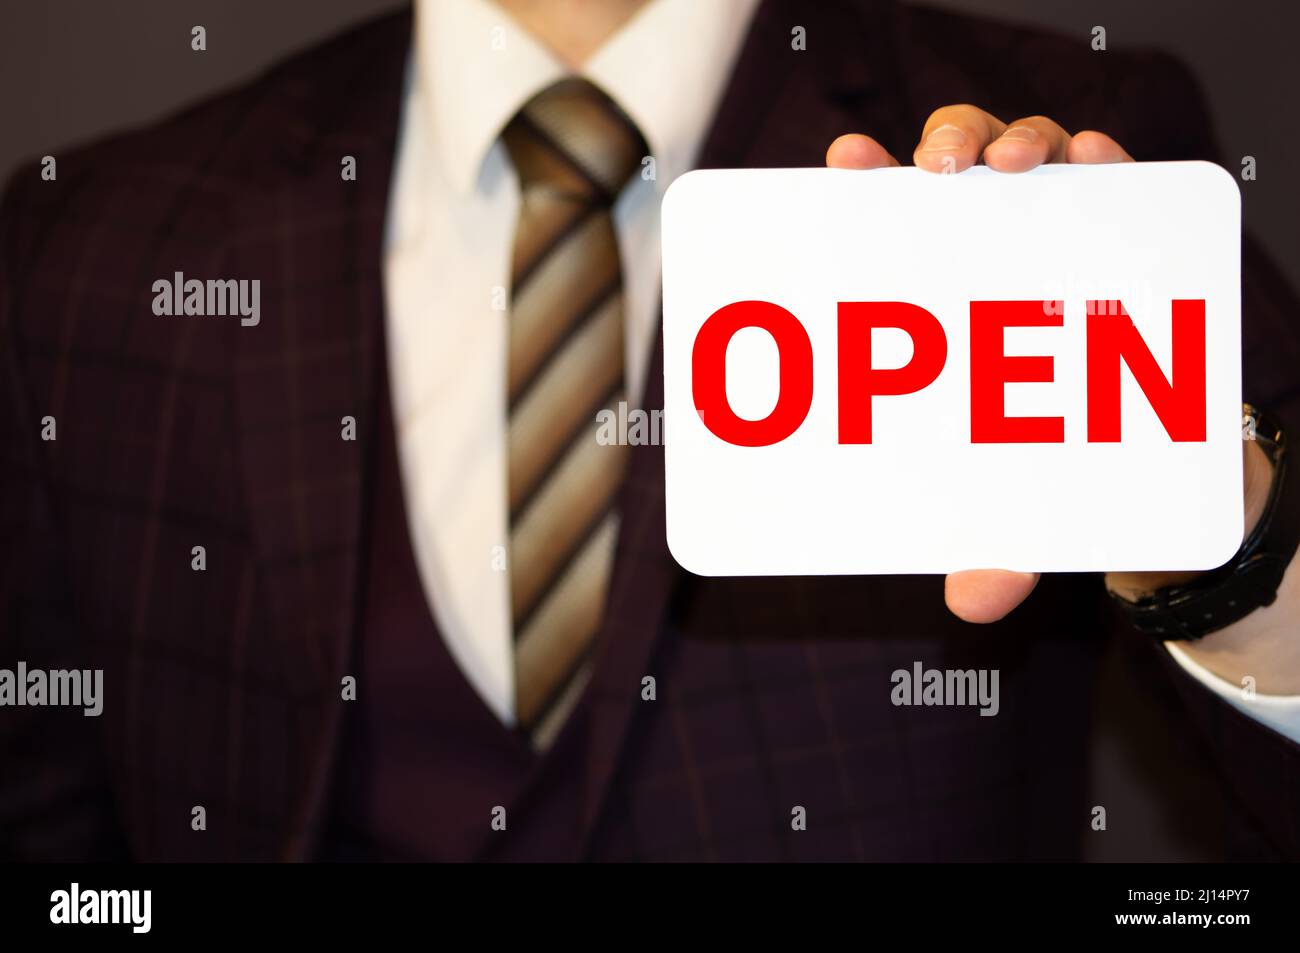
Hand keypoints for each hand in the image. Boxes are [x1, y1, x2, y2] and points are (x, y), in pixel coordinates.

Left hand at [824, 105, 1264, 623]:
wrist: (1152, 460)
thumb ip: (992, 543)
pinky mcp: (1126, 233)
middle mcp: (984, 251)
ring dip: (1015, 141)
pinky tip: (1097, 161)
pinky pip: (1115, 179)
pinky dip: (1103, 158)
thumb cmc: (1048, 465)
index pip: (887, 222)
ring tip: (1012, 167)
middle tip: (932, 172)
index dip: (862, 181)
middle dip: (940, 146)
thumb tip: (975, 604)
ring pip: (1027, 154)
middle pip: (952, 168)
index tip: (842, 164)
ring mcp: (1054, 233)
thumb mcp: (1015, 510)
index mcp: (931, 296)